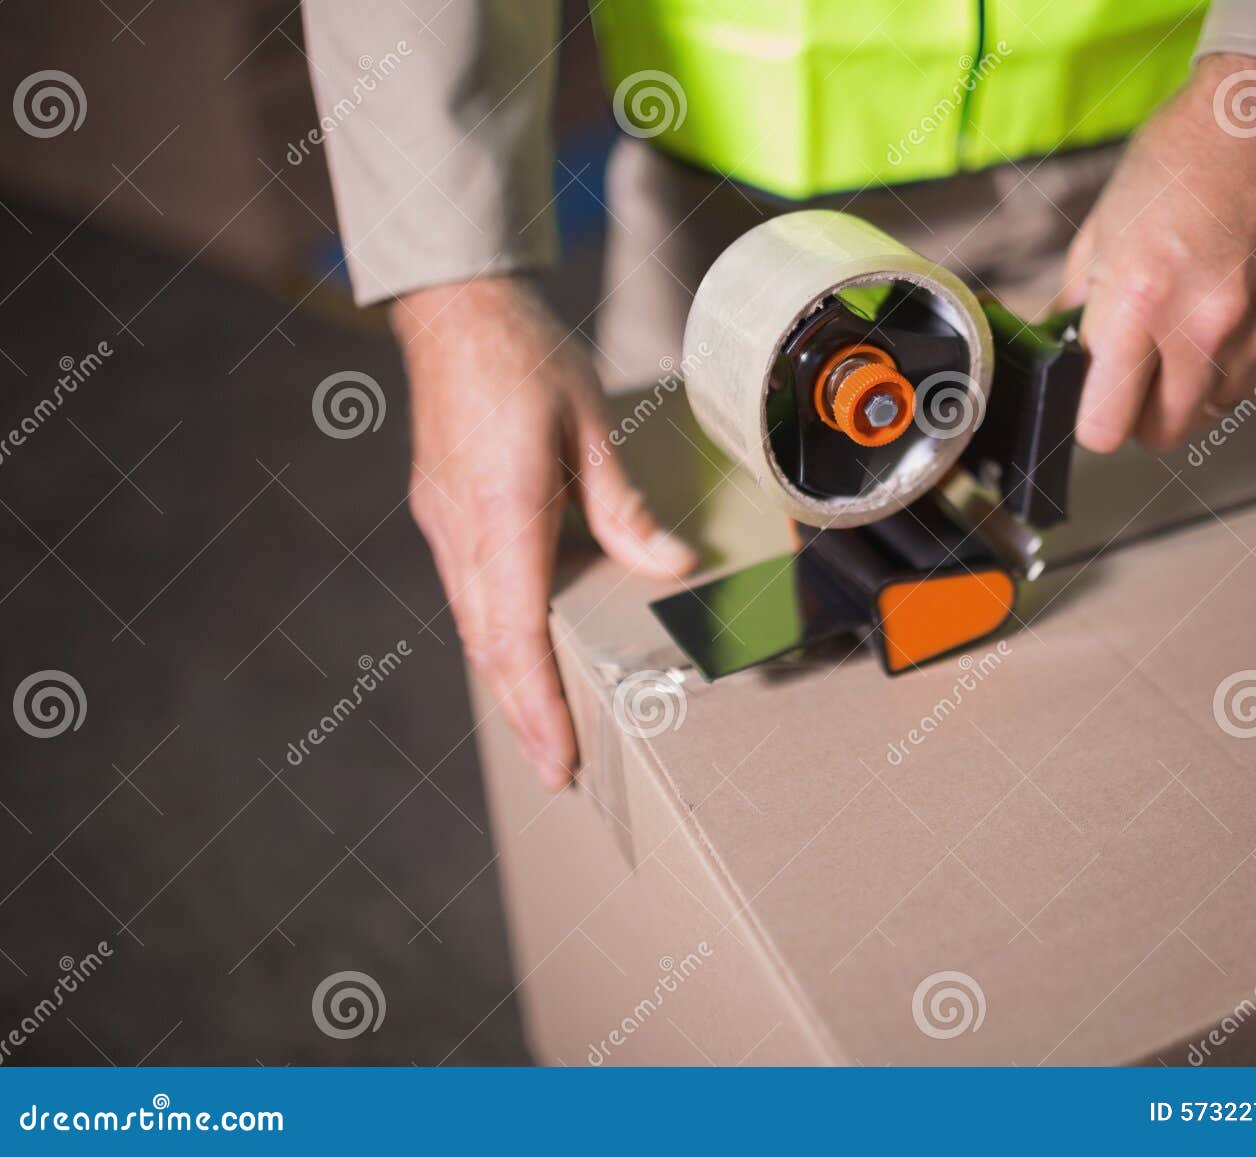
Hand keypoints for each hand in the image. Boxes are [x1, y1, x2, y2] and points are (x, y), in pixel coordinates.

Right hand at [393, 277, 695, 788]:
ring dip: (509, 683)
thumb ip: (623, 506)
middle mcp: (463, 528)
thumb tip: (672, 568)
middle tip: (558, 770)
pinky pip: (470, 593)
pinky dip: (496, 638)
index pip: (518, 633)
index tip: (560, 756)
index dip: (539, 703)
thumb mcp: (589, 423)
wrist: (454, 310)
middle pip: (491, 646)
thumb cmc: (524, 355)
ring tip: (545, 729)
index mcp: (502, 510)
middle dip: (525, 714)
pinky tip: (521, 654)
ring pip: (475, 625)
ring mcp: (445, 524)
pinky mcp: (443, 513)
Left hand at [1062, 53, 1255, 451]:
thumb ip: (1080, 309)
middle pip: (1165, 431)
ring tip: (1198, 317)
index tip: (1100, 404)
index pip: (1106, 426)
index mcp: (1141, 299)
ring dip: (1201, 382)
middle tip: (1145, 369)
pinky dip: (1248, 354)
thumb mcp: (1103, 231)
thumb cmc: (1185, 160)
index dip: (1098, 420)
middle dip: (1146, 410)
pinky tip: (1241, 300)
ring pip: (1217, 407)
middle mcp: (1206, 323)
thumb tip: (1062, 359)